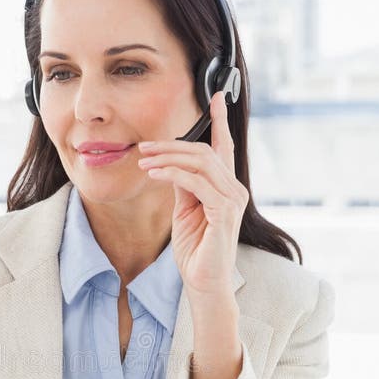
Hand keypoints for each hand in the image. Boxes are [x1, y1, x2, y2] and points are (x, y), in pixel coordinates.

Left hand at [137, 91, 248, 300]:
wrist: (203, 283)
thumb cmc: (195, 250)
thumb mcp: (185, 211)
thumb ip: (184, 186)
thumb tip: (171, 165)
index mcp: (226, 188)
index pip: (224, 147)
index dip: (220, 120)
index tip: (215, 96)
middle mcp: (234, 190)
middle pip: (204, 151)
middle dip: (172, 145)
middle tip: (144, 146)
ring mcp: (232, 200)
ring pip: (200, 162)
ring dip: (168, 157)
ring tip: (143, 160)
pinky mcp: (224, 211)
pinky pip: (196, 182)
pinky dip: (172, 173)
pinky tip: (153, 173)